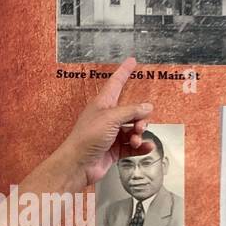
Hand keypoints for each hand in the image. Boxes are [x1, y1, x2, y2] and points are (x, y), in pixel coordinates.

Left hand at [51, 57, 151, 188]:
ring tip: (136, 140)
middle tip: (139, 127)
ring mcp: (111, 134)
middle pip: (131, 111)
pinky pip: (132, 146)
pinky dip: (141, 147)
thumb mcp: (111, 118)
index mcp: (103, 104)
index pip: (116, 83)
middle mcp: (107, 118)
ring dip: (139, 134)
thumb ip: (131, 111)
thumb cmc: (87, 137)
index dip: (124, 72)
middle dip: (140, 118)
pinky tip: (146, 147)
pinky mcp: (114, 150)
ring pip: (133, 130)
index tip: (132, 61)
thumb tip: (147, 107)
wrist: (78, 164)